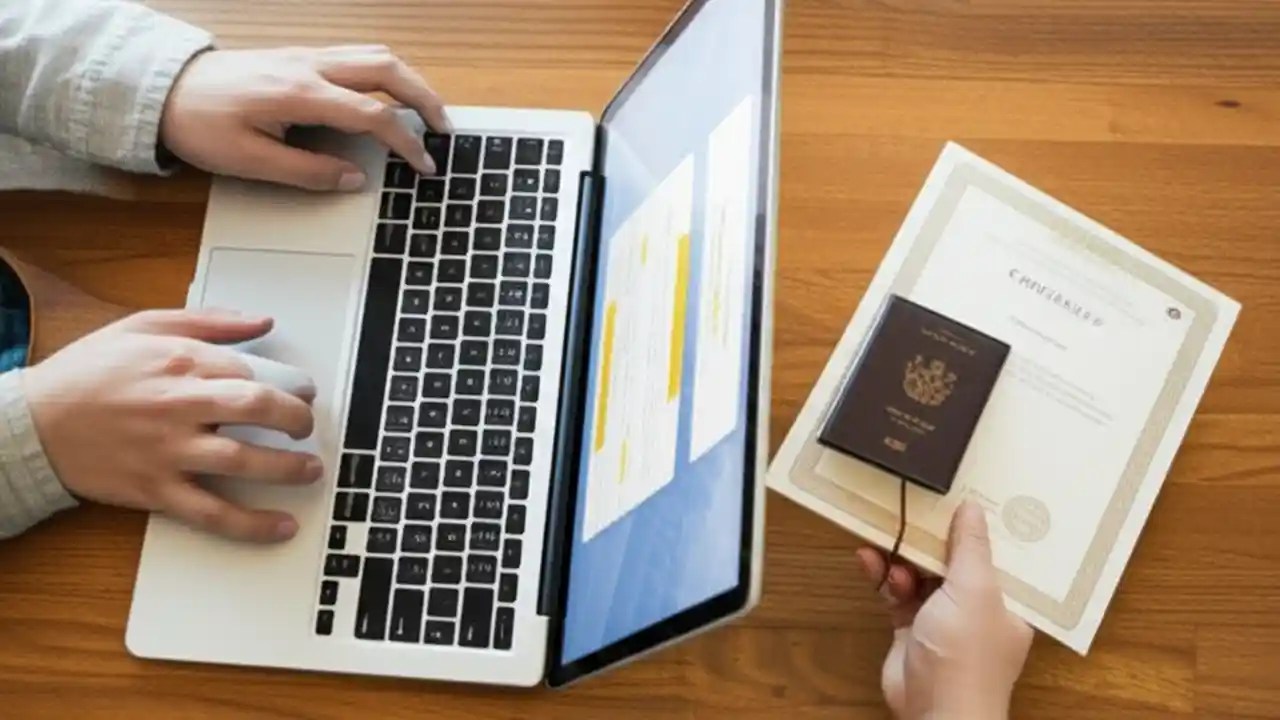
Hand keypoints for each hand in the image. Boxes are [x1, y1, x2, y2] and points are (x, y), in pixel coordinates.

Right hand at [22, 309, 320, 542]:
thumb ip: (210, 322)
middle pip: (257, 409)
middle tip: (307, 428)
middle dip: (296, 419)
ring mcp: (168, 452)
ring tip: (310, 470)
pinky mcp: (156, 490)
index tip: (302, 391)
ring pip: (243, 462)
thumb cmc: (86, 374)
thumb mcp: (144, 326)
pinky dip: (252, 524)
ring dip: (287, 468)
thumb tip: (260, 320)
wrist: (31, 424)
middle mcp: (178, 406)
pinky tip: (281, 526)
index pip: (251, 371)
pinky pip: (213, 512)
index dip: (287, 383)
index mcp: (179, 362)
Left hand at [160, 45, 448, 190]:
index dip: (405, 142)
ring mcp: (306, 56)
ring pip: (375, 55)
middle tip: (445, 130)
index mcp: (300, 93)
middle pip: (387, 69)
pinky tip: (390, 94)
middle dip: (425, 98)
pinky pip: (356, 55)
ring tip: (427, 111)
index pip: (372, 114)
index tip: (423, 165)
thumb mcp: (249, 161)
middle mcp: (309, 66)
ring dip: (409, 81)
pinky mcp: (300, 57)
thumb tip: (354, 179)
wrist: (164, 89)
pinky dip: (386, 73)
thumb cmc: (200, 124)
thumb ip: (307, 172)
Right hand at [857, 501, 1033, 719]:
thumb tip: (971, 506)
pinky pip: (896, 592)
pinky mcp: (909, 627)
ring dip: (901, 556)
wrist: (934, 710)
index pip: (997, 555)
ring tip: (883, 540)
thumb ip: (970, 546)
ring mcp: (941, 618)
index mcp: (1006, 600)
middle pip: (953, 561)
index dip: (981, 527)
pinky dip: (883, 576)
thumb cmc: (966, 651)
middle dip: (930, 537)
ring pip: (920, 573)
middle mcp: (977, 607)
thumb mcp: (974, 589)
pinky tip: (867, 559)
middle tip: (910, 506)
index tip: (963, 494)